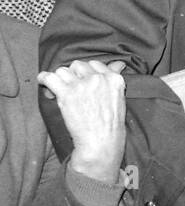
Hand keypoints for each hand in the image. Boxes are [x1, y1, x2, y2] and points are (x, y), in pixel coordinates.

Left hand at [37, 59, 125, 184]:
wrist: (101, 142)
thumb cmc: (110, 124)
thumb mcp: (119, 97)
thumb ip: (114, 77)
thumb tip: (118, 64)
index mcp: (113, 79)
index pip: (95, 64)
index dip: (86, 73)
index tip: (83, 82)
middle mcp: (98, 78)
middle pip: (78, 65)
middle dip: (73, 75)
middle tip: (71, 88)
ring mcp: (82, 85)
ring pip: (63, 70)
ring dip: (60, 79)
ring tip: (59, 90)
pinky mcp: (67, 93)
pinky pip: (50, 77)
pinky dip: (44, 78)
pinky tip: (44, 82)